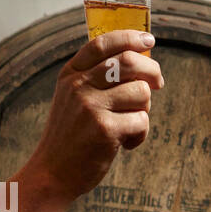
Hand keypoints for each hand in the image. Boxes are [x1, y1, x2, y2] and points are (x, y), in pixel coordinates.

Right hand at [23, 29, 163, 203]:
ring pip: (141, 92)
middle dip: (152, 70)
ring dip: (144, 109)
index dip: (129, 37)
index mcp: (70, 75)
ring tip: (130, 124)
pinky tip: (125, 143)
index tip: (148, 40)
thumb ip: (95, 79)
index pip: (102, 44)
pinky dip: (140, 134)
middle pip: (129, 62)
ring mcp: (90, 106)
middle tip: (158, 82)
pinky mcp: (104, 129)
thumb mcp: (72, 100)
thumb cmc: (70, 137)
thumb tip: (141, 61)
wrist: (52, 173)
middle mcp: (78, 87)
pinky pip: (142, 120)